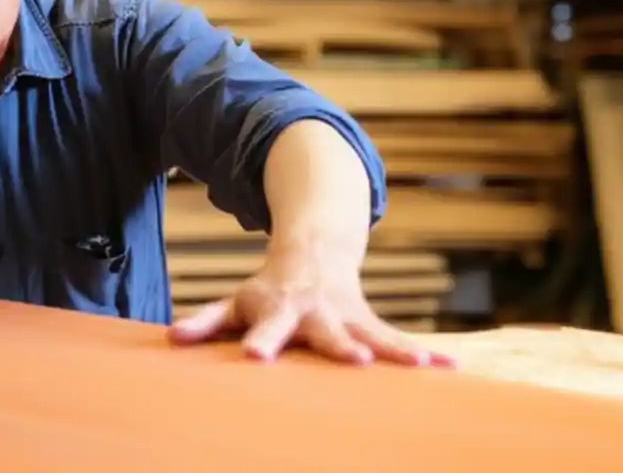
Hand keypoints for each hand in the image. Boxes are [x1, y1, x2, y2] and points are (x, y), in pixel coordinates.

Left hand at [166, 253, 454, 367]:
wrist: (313, 253)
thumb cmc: (268, 290)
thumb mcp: (236, 301)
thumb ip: (206, 320)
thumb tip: (171, 338)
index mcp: (278, 308)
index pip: (266, 328)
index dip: (260, 341)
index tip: (254, 356)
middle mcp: (315, 313)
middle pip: (326, 332)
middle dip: (340, 346)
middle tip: (357, 361)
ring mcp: (346, 317)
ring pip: (373, 335)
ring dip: (394, 351)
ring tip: (421, 367)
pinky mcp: (370, 323)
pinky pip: (397, 340)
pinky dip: (422, 353)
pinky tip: (450, 369)